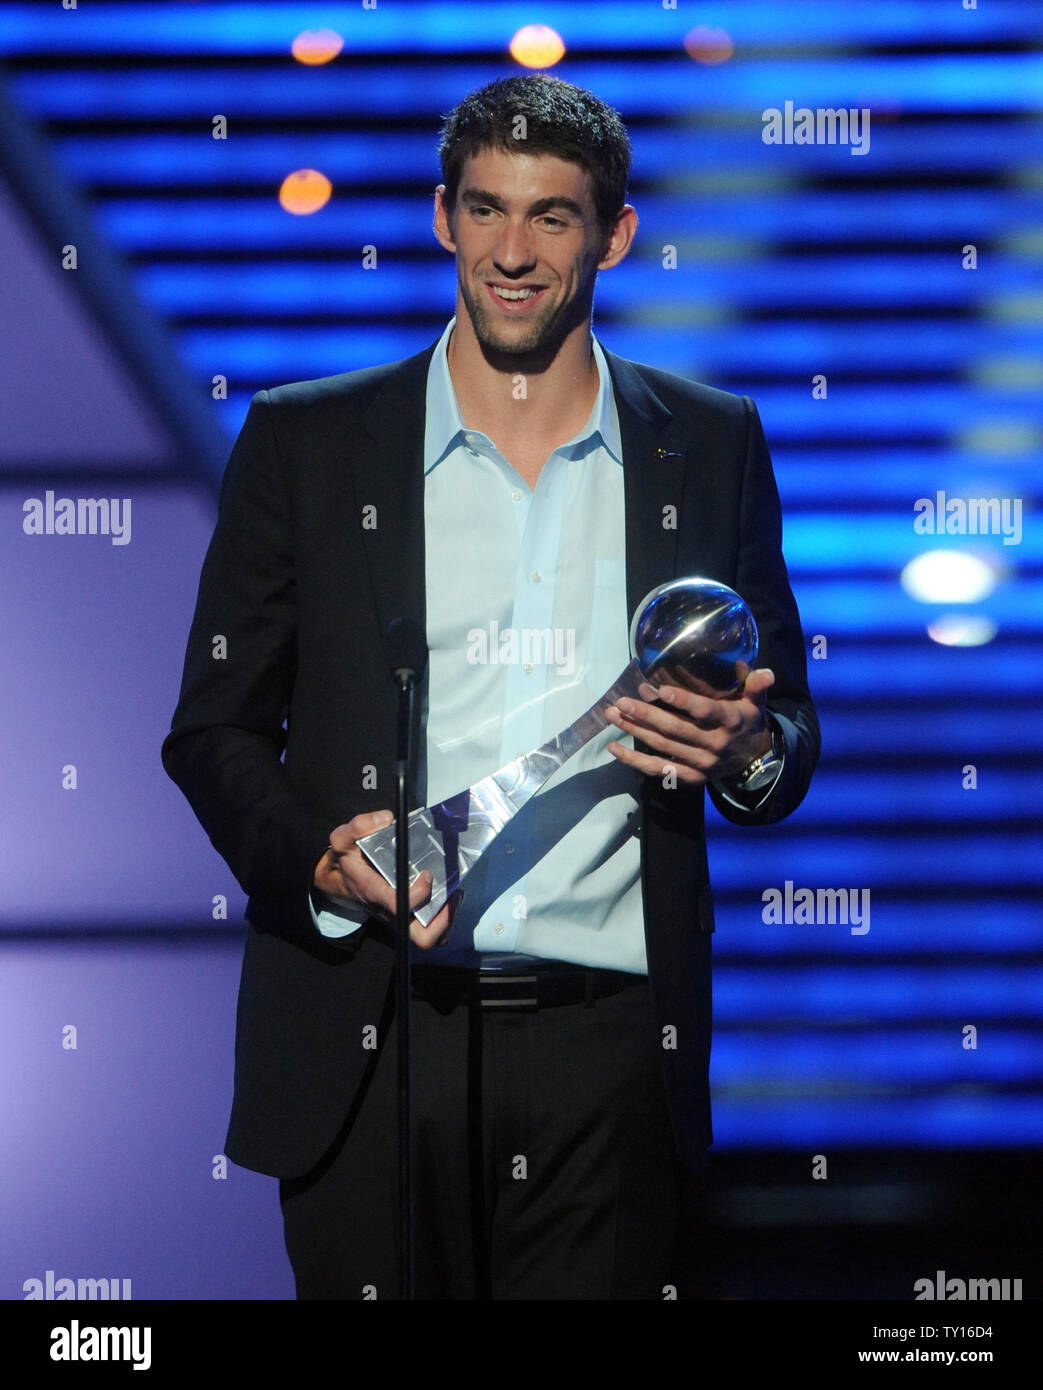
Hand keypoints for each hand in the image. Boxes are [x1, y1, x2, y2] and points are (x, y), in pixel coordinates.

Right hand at [313, 810, 455, 948]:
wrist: (340, 881)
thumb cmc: (347, 861)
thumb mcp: (342, 839)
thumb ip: (359, 826)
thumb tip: (386, 818)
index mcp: (376, 892)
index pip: (398, 905)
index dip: (418, 894)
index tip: (426, 874)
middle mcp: (390, 911)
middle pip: (420, 937)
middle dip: (442, 920)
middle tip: (451, 896)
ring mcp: (399, 918)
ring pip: (428, 936)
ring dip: (447, 919)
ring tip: (454, 894)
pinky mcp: (406, 918)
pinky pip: (429, 929)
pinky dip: (442, 918)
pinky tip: (447, 895)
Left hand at [605, 668, 775, 785]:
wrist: (753, 759)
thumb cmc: (747, 720)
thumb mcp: (756, 701)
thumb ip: (756, 685)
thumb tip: (765, 672)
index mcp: (731, 721)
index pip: (706, 711)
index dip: (683, 702)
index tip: (660, 689)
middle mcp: (715, 743)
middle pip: (676, 730)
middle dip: (646, 715)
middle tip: (622, 702)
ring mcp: (701, 762)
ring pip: (663, 746)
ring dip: (635, 731)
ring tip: (613, 715)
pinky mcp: (690, 776)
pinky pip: (658, 769)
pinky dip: (634, 760)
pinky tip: (614, 748)